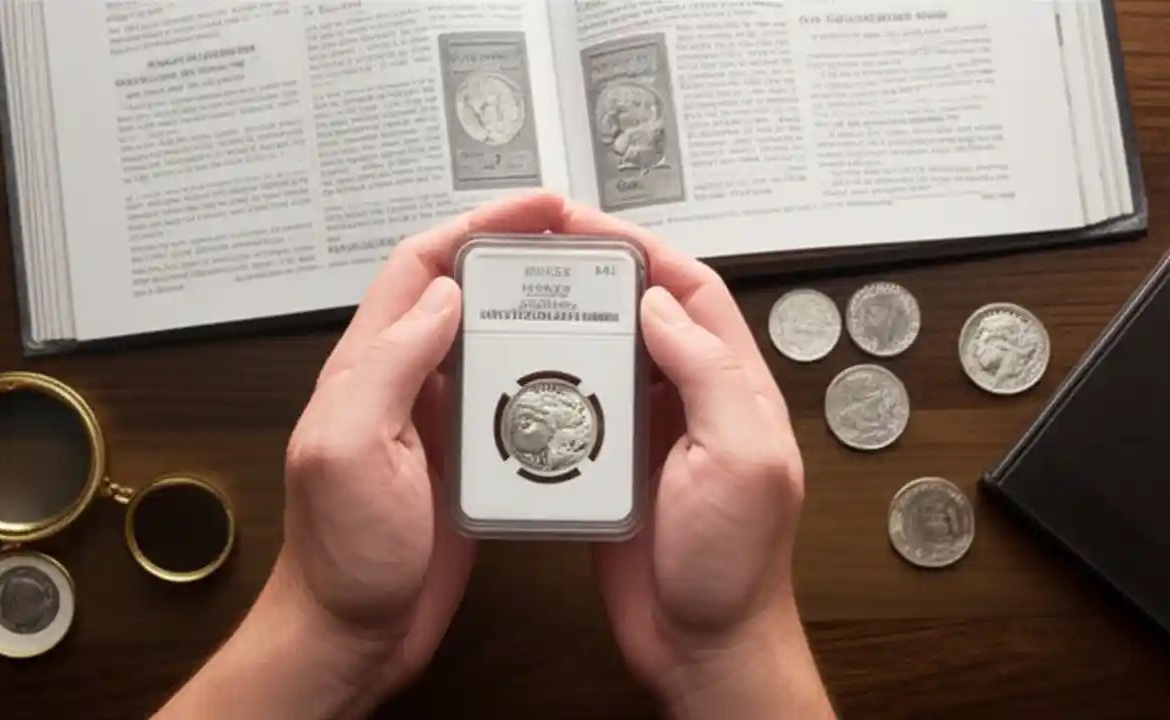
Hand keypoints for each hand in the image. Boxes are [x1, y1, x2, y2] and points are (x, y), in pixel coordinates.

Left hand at [154, 192, 571, 719]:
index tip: (536, 209)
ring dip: (532, 312)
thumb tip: (443, 297)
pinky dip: (540, 376)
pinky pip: (505, 398)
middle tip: (575, 243)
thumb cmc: (340, 556)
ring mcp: (431, 420)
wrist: (351, 633)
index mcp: (364, 370)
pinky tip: (573, 379)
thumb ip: (390, 366)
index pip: (418, 268)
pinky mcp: (459, 458)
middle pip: (459, 292)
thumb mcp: (351, 449)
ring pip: (487, 340)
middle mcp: (398, 384)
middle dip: (514, 255)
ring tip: (585, 298)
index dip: (476, 226)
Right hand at [553, 205, 834, 717]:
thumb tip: (661, 304)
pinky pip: (580, 407)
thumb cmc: (737, 568)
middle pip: (644, 310)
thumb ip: (708, 374)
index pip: (691, 289)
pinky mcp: (616, 465)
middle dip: (596, 272)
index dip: (641, 246)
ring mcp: (652, 431)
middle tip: (542, 249)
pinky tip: (522, 376)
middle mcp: (693, 400)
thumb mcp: (741, 459)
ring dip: (570, 324)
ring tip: (524, 299)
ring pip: (607, 353)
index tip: (586, 224)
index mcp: (734, 387)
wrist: (704, 645)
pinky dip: (552, 385)